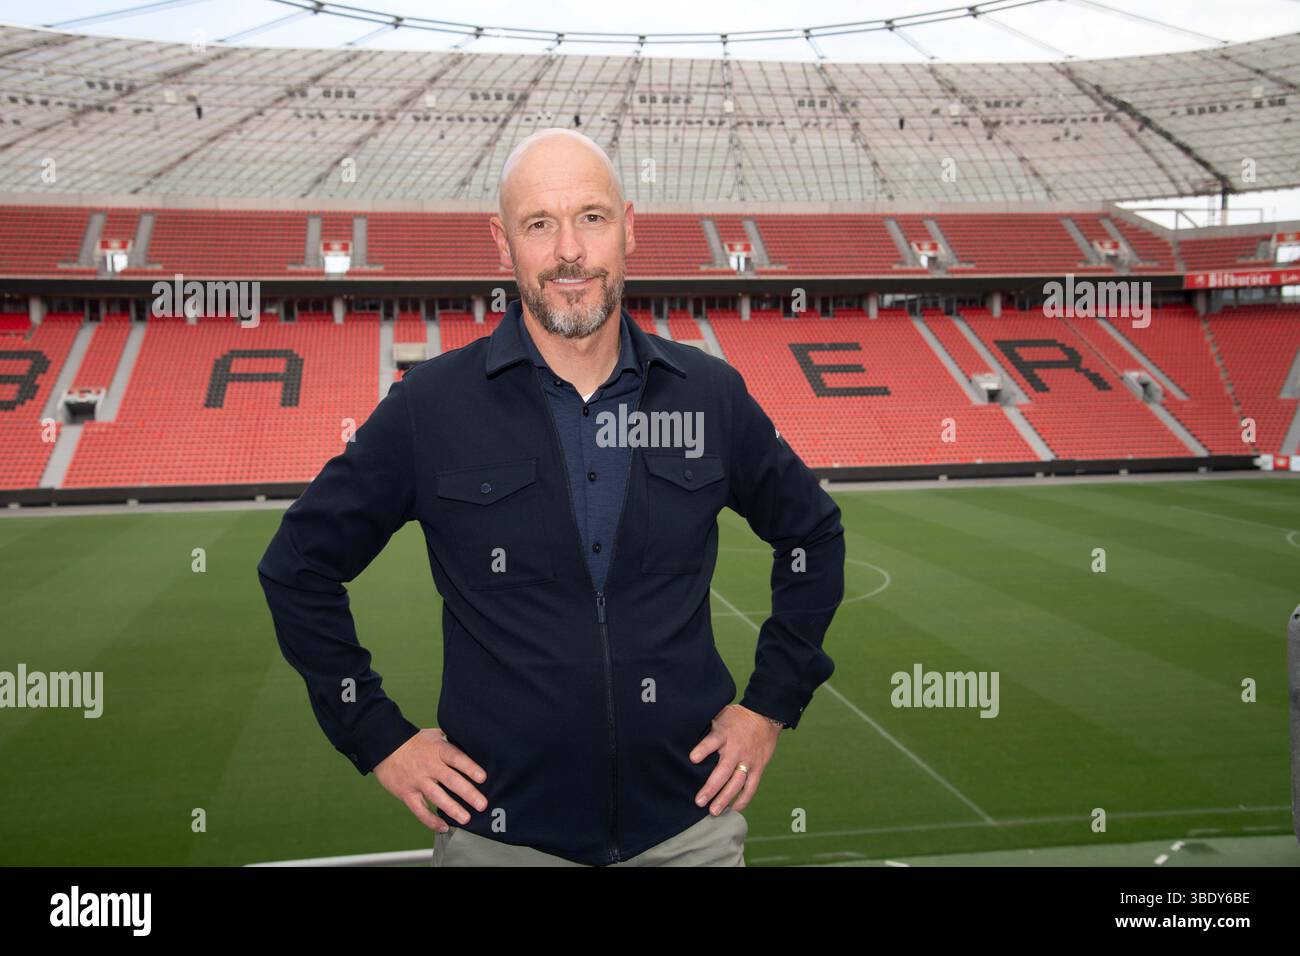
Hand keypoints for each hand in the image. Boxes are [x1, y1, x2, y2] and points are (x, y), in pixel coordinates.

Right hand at [373, 728, 487, 832]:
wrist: (386, 746)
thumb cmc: (417, 742)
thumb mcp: (435, 735)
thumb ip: (452, 743)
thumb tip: (473, 748)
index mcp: (438, 749)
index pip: (456, 758)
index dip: (469, 767)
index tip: (482, 777)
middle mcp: (428, 765)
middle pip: (450, 780)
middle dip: (467, 793)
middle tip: (481, 805)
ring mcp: (417, 780)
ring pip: (436, 796)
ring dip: (452, 809)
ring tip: (466, 819)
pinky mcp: (406, 793)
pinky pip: (419, 810)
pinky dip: (431, 820)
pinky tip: (443, 827)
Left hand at [688, 704, 779, 815]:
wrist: (765, 716)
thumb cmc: (737, 718)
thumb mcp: (720, 714)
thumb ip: (707, 725)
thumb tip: (684, 729)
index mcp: (725, 733)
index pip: (712, 741)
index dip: (703, 750)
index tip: (692, 758)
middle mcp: (737, 749)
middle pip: (724, 770)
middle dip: (712, 787)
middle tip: (699, 801)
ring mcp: (749, 760)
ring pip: (737, 782)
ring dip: (725, 798)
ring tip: (713, 811)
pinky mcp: (758, 767)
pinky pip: (751, 786)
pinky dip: (744, 799)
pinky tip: (734, 809)